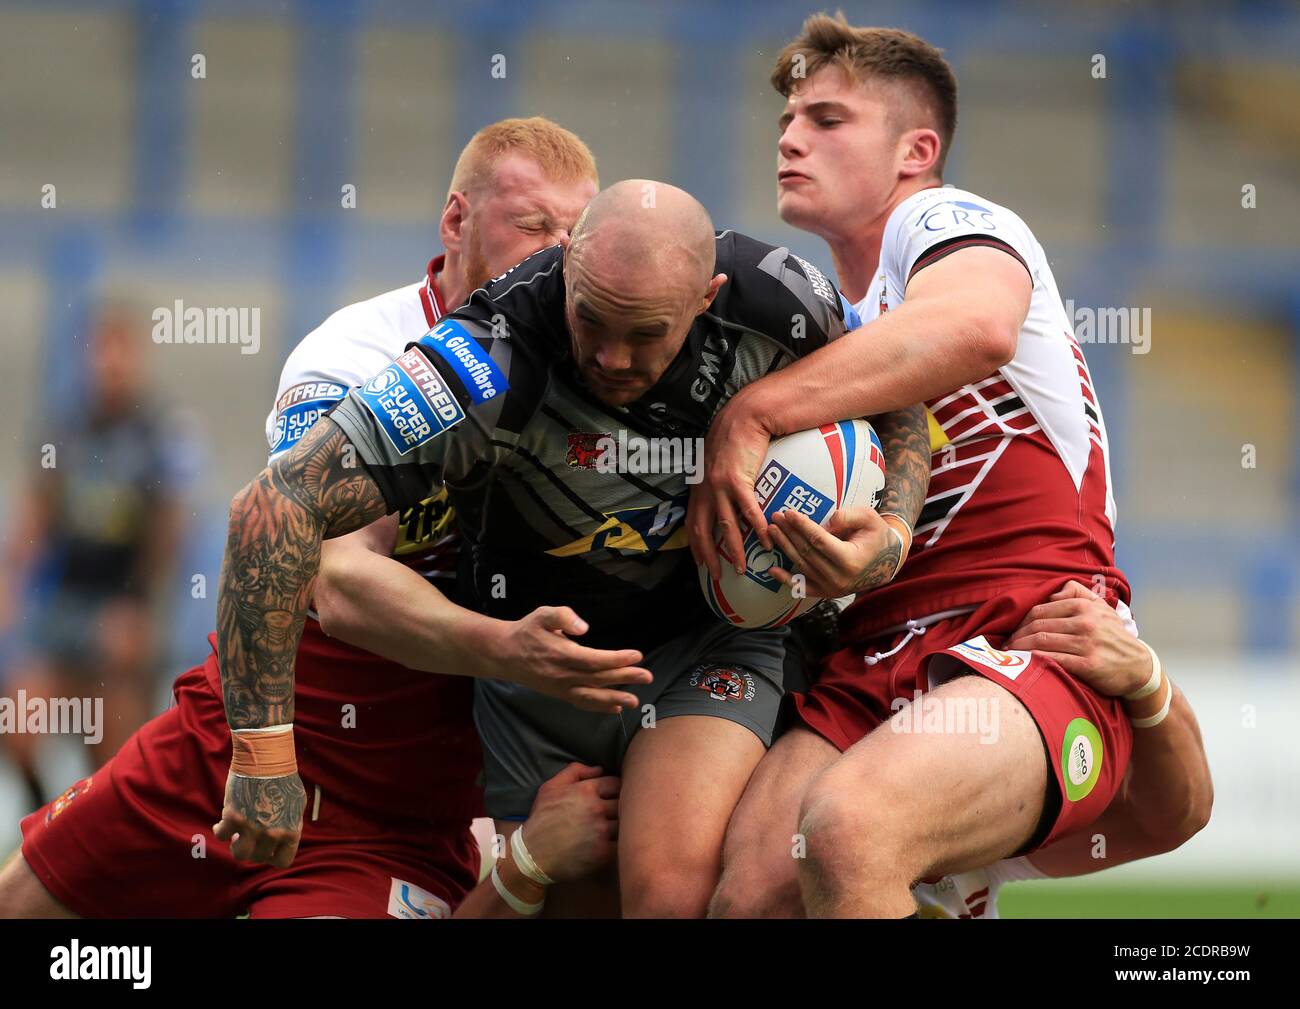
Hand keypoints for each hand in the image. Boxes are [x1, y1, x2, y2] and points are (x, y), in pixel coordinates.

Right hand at [213, 770, 305, 867]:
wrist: (267, 758)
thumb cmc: (283, 778)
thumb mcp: (296, 804)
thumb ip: (290, 824)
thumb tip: (282, 838)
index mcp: (291, 831)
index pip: (282, 861)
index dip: (272, 856)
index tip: (266, 848)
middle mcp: (272, 834)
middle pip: (258, 858)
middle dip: (253, 848)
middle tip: (248, 837)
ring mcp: (252, 828)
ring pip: (239, 854)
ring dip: (236, 845)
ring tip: (236, 835)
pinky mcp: (233, 817)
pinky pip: (221, 835)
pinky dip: (220, 831)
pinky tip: (220, 824)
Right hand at [490, 606, 651, 713]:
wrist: (504, 654)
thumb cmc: (527, 631)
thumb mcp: (542, 615)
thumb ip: (562, 616)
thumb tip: (583, 628)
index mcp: (561, 654)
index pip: (594, 660)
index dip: (616, 659)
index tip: (637, 655)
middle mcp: (563, 675)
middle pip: (598, 679)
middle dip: (624, 678)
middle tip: (647, 677)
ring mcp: (561, 688)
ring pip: (591, 696)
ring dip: (615, 698)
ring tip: (636, 701)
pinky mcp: (559, 694)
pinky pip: (582, 703)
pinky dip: (599, 707)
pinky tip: (616, 708)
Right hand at [517, 763, 619, 883]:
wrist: (532, 855)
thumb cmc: (541, 819)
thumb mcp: (550, 787)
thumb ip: (575, 771)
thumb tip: (600, 769)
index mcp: (586, 790)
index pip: (616, 784)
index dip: (615, 790)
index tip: (612, 797)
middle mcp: (597, 808)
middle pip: (623, 802)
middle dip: (620, 806)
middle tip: (613, 813)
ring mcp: (602, 831)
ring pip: (625, 822)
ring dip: (621, 825)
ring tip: (615, 828)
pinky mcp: (604, 852)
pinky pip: (622, 843)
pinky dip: (620, 843)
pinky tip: (612, 843)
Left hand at [687, 388, 774, 580]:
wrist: (743, 418)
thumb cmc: (732, 439)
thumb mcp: (713, 463)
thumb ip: (712, 483)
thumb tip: (718, 499)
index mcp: (698, 488)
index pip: (692, 524)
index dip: (695, 546)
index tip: (701, 563)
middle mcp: (705, 490)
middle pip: (703, 531)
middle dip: (709, 557)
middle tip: (718, 576)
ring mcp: (720, 486)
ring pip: (726, 526)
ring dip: (734, 550)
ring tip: (742, 568)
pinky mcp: (738, 480)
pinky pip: (749, 510)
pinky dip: (757, 528)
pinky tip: (766, 540)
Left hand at [766, 506, 899, 598]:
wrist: (887, 561)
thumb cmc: (876, 535)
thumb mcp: (869, 518)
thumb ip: (847, 517)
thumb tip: (826, 523)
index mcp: (850, 560)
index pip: (819, 540)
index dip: (802, 526)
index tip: (788, 512)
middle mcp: (839, 578)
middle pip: (807, 552)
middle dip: (789, 533)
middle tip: (775, 517)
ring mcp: (832, 588)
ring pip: (802, 566)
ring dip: (785, 548)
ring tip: (772, 531)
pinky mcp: (827, 593)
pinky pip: (802, 588)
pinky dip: (786, 580)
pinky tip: (772, 569)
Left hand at [1005, 580, 1150, 696]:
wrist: (1139, 666)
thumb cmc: (1114, 637)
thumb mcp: (1102, 608)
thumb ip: (1078, 593)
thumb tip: (1054, 592)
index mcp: (1084, 606)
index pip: (1041, 610)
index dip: (1021, 621)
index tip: (1012, 630)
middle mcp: (1085, 622)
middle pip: (1038, 625)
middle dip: (1017, 635)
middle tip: (1006, 645)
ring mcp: (1086, 643)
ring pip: (1042, 641)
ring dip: (1021, 648)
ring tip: (1009, 654)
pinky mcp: (1088, 664)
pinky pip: (1054, 659)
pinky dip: (1036, 660)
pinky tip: (1025, 663)